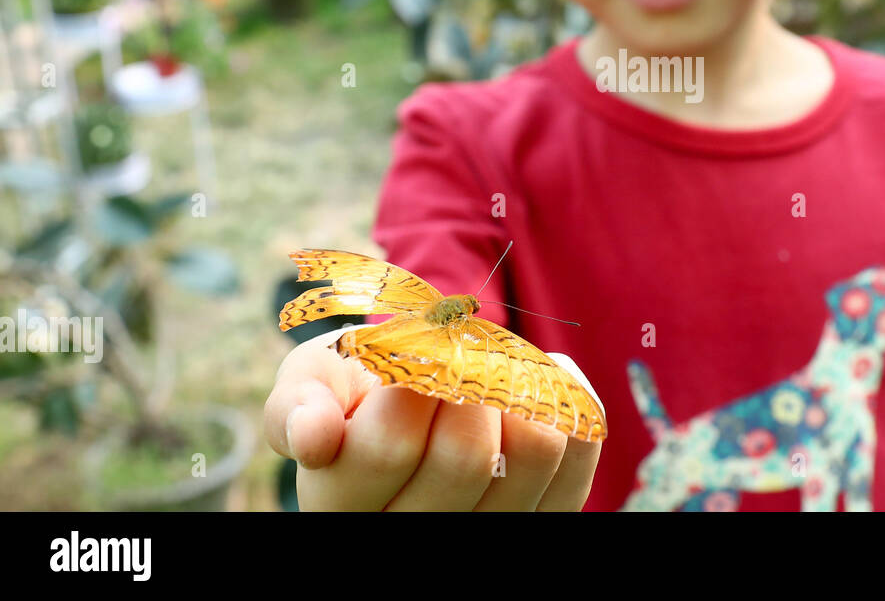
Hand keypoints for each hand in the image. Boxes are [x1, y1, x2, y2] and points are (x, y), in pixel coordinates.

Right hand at [264, 327, 602, 509]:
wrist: (411, 406)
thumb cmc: (353, 391)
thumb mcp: (309, 382)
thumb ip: (296, 401)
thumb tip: (314, 434)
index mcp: (343, 507)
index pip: (387, 447)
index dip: (409, 381)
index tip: (415, 350)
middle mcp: (416, 538)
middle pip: (465, 457)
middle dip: (465, 381)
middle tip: (455, 357)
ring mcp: (489, 535)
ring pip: (534, 452)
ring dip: (517, 385)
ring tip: (489, 369)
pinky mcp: (546, 517)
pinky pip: (583, 451)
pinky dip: (568, 395)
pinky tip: (536, 379)